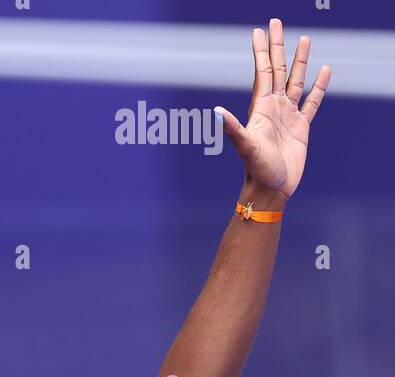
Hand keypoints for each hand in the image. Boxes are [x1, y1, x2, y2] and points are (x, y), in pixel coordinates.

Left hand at [215, 18, 330, 201]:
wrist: (270, 190)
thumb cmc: (256, 171)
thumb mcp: (246, 147)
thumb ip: (233, 128)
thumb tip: (216, 112)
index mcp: (261, 108)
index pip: (262, 72)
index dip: (261, 51)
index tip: (259, 31)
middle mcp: (274, 107)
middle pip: (277, 69)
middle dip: (277, 46)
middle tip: (276, 23)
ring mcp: (288, 116)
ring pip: (296, 80)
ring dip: (299, 61)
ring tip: (305, 39)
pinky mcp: (301, 127)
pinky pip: (312, 101)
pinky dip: (319, 86)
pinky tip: (324, 72)